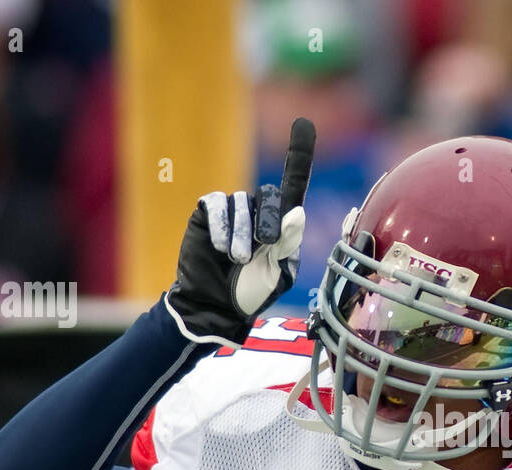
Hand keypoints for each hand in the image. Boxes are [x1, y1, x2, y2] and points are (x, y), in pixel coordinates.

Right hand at [165, 117, 314, 346]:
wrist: (214, 304)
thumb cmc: (251, 291)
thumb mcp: (277, 272)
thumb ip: (287, 243)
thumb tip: (296, 210)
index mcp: (283, 224)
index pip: (294, 184)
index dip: (299, 154)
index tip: (303, 123)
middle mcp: (259, 210)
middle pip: (270, 195)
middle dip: (267, 224)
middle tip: (256, 252)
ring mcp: (233, 209)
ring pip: (243, 202)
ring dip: (241, 233)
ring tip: (236, 259)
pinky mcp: (208, 211)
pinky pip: (217, 204)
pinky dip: (220, 226)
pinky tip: (218, 247)